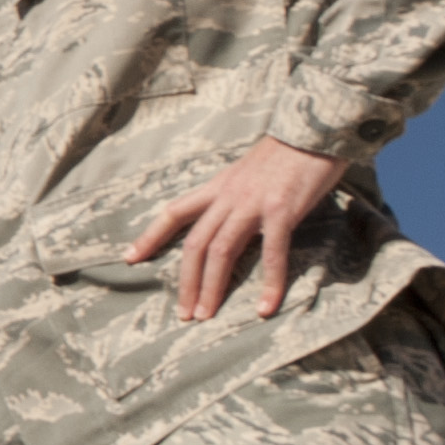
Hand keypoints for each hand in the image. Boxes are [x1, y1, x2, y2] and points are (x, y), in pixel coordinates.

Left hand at [129, 136, 350, 323]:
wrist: (314, 129)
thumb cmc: (287, 153)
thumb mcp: (248, 171)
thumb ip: (234, 194)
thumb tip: (227, 217)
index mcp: (218, 186)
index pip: (174, 212)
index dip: (151, 236)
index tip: (131, 258)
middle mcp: (229, 196)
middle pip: (195, 243)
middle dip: (186, 281)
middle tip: (183, 313)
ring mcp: (253, 204)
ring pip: (221, 251)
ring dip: (212, 287)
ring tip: (205, 316)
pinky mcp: (282, 210)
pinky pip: (273, 253)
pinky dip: (269, 282)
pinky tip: (266, 307)